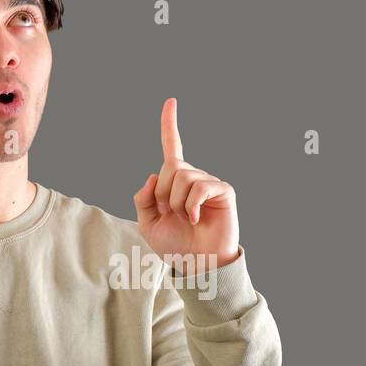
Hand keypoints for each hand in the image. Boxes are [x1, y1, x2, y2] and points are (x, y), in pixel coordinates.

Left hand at [132, 97, 239, 269]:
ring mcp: (208, 183)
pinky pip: (199, 187)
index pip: (171, 147)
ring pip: (183, 177)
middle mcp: (192, 177)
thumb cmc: (175, 245)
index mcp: (174, 182)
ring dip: (177, 203)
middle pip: (170, 167)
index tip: (170, 101)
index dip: (169, 124)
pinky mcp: (223, 191)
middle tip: (172, 214)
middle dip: (163, 194)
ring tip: (186, 219)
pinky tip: (196, 219)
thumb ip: (143, 198)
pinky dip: (191, 206)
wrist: (197, 264)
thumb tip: (153, 174)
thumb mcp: (147, 223)